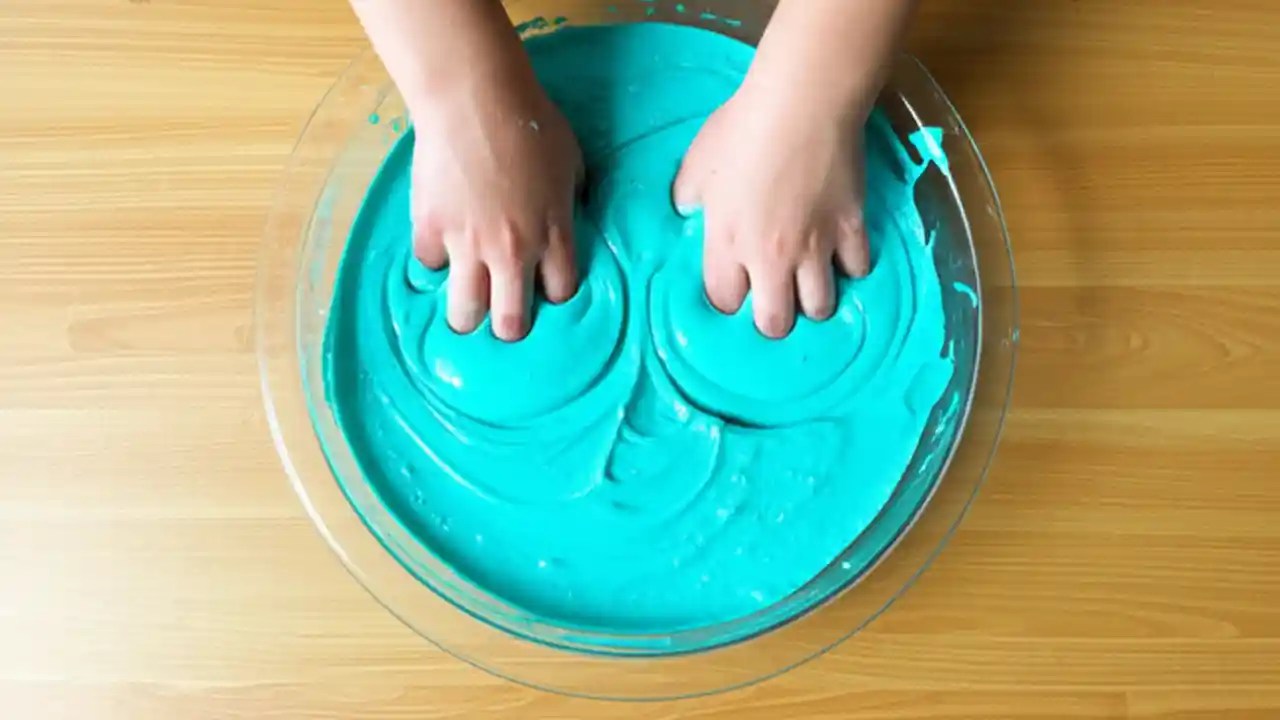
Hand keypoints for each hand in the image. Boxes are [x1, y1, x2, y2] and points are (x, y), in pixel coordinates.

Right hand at [410, 78, 582, 341]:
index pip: (560, 294)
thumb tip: (570, 214)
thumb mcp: (571, 161)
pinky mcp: (431, 230)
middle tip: (504, 318)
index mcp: (553, 236)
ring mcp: (468, 245)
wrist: (474, 101)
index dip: (553, 295)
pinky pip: (430, 264)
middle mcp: (513, 252)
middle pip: (511, 323)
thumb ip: (571, 199)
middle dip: (509, 328)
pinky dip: (434, 258)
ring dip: (467, 316)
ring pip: (464, 314)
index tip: (544, 287)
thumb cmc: (531, 123)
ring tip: (467, 311)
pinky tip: (440, 246)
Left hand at [673, 84, 869, 338]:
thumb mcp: (696, 162)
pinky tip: (842, 254)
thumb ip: (688, 197)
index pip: (724, 301)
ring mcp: (815, 247)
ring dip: (814, 302)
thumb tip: (688, 212)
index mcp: (727, 243)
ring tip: (809, 285)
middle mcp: (770, 258)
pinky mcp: (851, 229)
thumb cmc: (741, 129)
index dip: (727, 299)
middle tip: (775, 301)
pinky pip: (857, 268)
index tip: (733, 286)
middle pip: (775, 323)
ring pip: (820, 307)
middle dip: (773, 320)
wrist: (803, 103)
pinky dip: (851, 266)